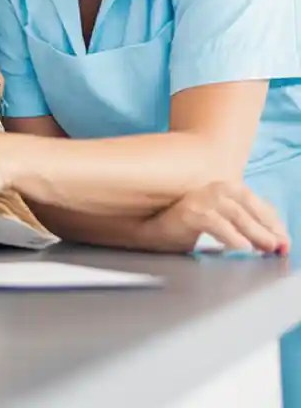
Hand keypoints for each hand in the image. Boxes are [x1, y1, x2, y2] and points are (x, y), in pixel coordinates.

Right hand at [140, 181, 289, 253]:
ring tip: (267, 248)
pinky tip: (242, 247)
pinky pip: (217, 224)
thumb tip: (276, 242)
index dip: (275, 225)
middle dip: (268, 230)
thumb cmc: (189, 225)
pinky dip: (232, 236)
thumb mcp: (223, 223)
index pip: (260, 207)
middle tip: (279, 248)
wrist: (151, 227)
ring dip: (255, 233)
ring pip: (237, 215)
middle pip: (251, 209)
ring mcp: (202, 198)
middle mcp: (217, 188)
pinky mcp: (190, 211)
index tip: (285, 243)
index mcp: (229, 188)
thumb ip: (247, 227)